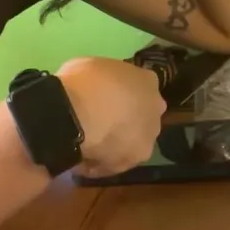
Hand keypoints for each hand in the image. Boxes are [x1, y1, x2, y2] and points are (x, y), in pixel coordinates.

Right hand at [56, 57, 166, 177]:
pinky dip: (101, 163)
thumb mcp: (92, 66)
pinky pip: (115, 162)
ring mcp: (148, 136)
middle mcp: (155, 109)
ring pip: (133, 141)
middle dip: (126, 120)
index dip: (123, 94)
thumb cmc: (81, 83)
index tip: (106, 99)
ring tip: (89, 145)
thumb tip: (94, 90)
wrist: (73, 115)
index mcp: (147, 81)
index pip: (141, 87)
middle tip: (101, 122)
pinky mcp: (134, 160)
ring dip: (116, 143)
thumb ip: (104, 80)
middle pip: (143, 116)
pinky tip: (82, 161)